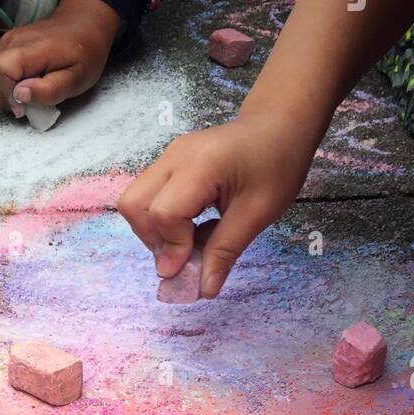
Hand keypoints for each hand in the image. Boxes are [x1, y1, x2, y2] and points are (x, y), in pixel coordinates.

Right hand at [0, 0, 120, 114]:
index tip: (28, 104)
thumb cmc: (84, 54)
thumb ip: (48, 90)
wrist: (84, 26)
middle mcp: (12, 41)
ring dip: (12, 91)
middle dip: (10, 97)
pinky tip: (32, 78)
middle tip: (37, 95)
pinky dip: (13, 82)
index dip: (9, 94)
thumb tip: (20, 95)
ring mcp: (7, 41)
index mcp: (29, 48)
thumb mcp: (76, 79)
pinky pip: (0, 73)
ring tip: (37, 85)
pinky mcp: (6, 45)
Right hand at [117, 111, 312, 297]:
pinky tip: (190, 228)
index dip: (172, 247)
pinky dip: (161, 221)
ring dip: (154, 232)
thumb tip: (204, 290)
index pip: (163, 213)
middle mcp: (175, 156)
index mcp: (201, 164)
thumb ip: (226, 251)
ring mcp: (168, 157)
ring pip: (134, 202)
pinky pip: (148, 197)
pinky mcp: (168, 163)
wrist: (279, 124)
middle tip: (184, 256)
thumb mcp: (258, 213)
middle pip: (134, 205)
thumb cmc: (278, 162)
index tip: (191, 268)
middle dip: (153, 240)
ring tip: (187, 243)